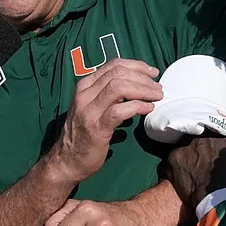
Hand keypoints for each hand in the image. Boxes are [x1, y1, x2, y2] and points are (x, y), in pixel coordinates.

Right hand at [46, 59, 162, 184]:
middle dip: (143, 78)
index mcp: (84, 86)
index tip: (152, 73)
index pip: (113, 65)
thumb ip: (108, 94)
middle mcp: (84, 94)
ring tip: (156, 97)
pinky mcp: (96, 128)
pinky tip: (148, 109)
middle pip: (118, 74)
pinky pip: (120, 111)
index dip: (137, 66)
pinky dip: (138, 106)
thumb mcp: (92, 107)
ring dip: (143, 90)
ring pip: (119, 88)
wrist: (67, 160)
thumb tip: (136, 84)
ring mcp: (89, 110)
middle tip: (158, 87)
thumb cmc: (83, 133)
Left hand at [165, 137, 225, 211]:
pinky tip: (177, 178)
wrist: (221, 194)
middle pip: (195, 141)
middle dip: (198, 151)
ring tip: (190, 172)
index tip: (215, 157)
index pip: (213, 133)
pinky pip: (167, 165)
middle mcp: (199, 136)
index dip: (213, 145)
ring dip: (185, 160)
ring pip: (181, 151)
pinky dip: (171, 170)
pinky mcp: (172, 162)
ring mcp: (183, 149)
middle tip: (202, 165)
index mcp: (219, 134)